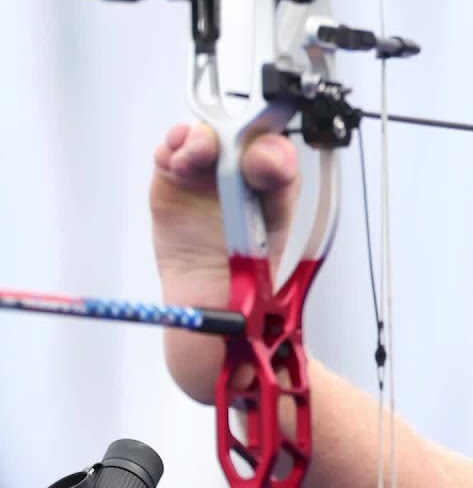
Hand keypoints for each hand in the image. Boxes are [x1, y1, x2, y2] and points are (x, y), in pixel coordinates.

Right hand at [149, 122, 298, 402]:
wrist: (212, 332)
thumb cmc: (246, 318)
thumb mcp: (256, 320)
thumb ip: (252, 325)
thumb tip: (251, 349)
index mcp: (278, 213)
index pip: (282, 173)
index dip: (274, 163)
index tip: (265, 168)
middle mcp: (248, 192)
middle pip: (248, 144)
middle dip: (236, 139)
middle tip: (218, 153)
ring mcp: (212, 185)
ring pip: (211, 142)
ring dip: (200, 139)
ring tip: (190, 154)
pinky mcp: (176, 184)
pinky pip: (175, 153)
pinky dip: (172, 147)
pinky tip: (173, 157)